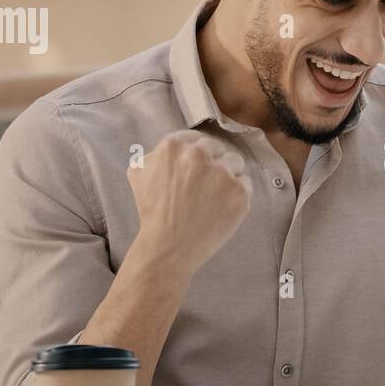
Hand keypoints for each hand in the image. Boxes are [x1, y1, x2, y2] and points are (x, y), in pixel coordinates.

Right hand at [128, 130, 251, 273]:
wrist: (168, 246)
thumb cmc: (152, 212)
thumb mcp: (138, 174)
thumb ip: (154, 155)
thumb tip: (166, 150)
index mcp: (173, 147)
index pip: (195, 139)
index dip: (198, 153)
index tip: (199, 165)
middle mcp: (200, 155)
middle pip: (218, 148)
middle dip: (215, 162)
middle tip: (208, 182)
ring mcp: (222, 173)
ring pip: (236, 163)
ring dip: (230, 175)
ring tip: (218, 195)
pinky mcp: (240, 192)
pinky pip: (246, 184)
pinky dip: (238, 194)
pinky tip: (224, 206)